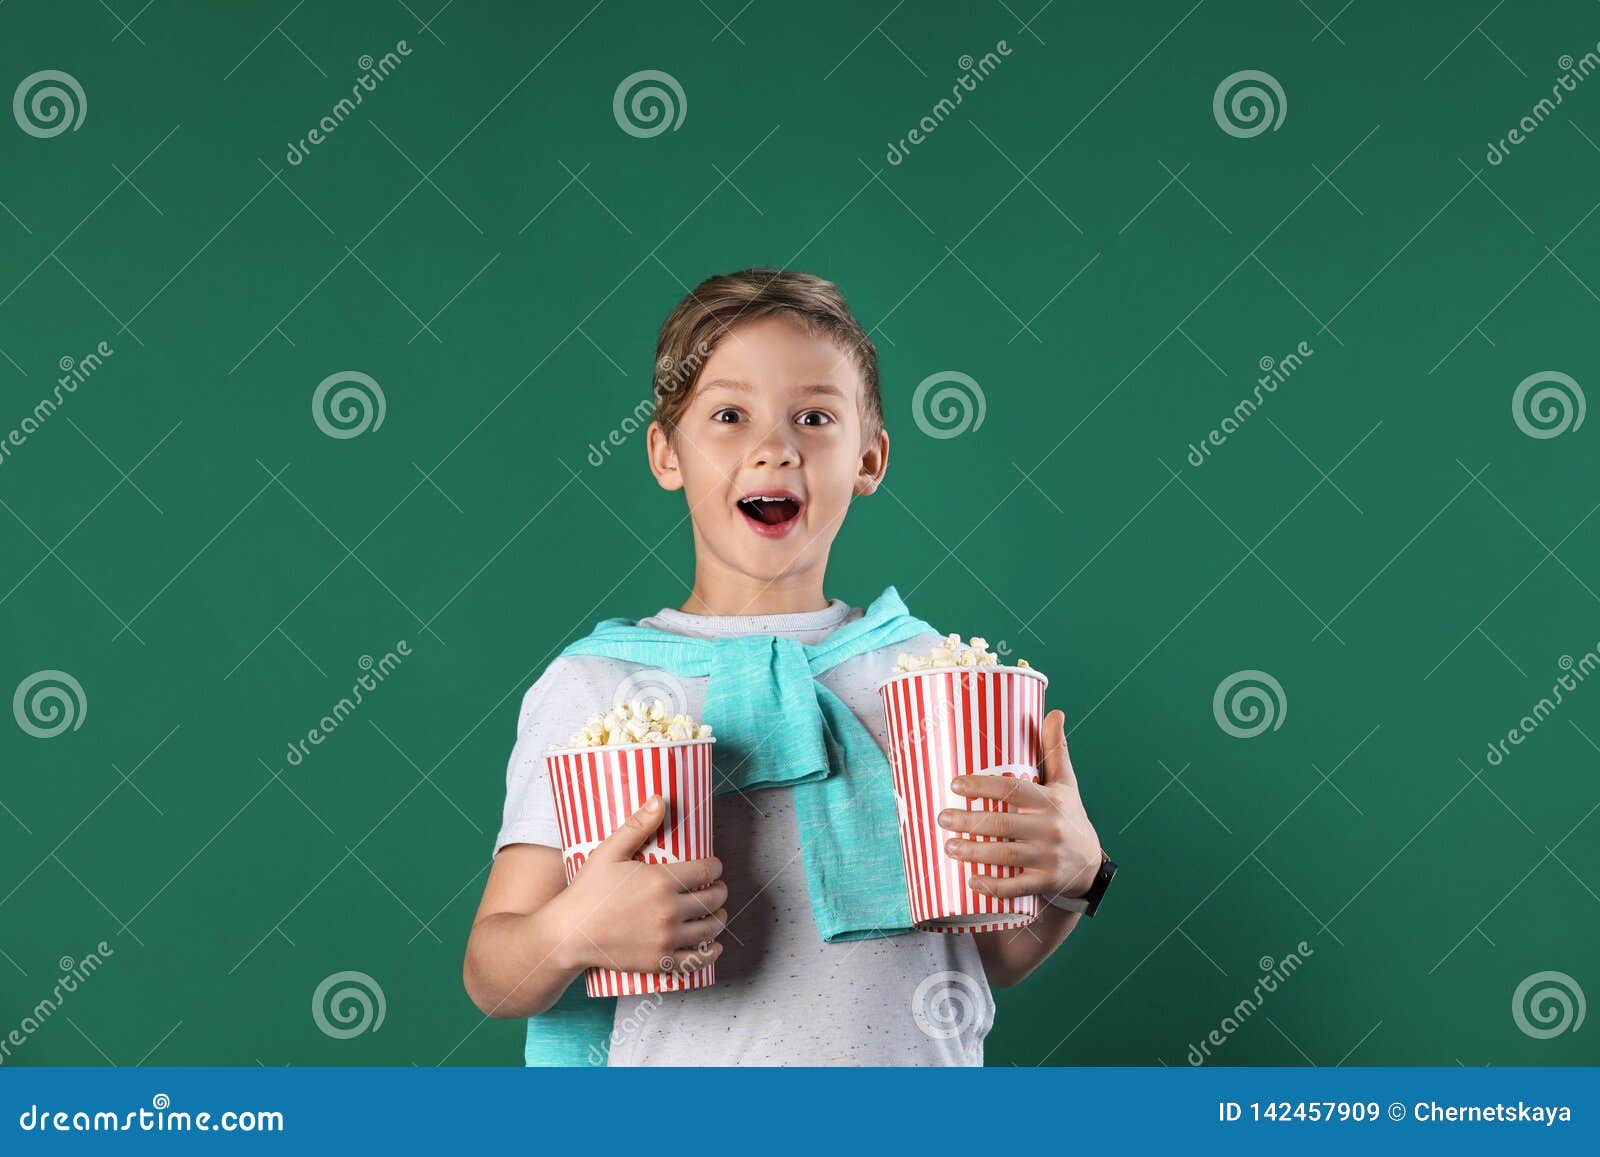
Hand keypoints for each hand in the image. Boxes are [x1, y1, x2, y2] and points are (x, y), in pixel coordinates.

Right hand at [556, 795, 727, 973]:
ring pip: (709, 929)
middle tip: (717, 888)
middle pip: (712, 899)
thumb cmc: (587, 891)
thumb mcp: (608, 852)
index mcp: (661, 881)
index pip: (706, 871)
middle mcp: (669, 911)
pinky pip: (695, 961)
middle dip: (720, 891)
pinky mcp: (659, 961)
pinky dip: (710, 953)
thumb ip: (637, 826)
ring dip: (719, 919)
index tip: (715, 867)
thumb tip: (660, 800)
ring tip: (717, 914)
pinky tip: (713, 946)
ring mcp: (665, 939)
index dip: (716, 867)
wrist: (569, 934)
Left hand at [937, 709, 1100, 902]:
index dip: (982, 785)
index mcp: (1049, 800)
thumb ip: (1055, 749)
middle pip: (1003, 824)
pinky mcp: (1045, 882)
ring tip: (948, 846)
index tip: (955, 783)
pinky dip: (993, 887)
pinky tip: (971, 881)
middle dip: (968, 821)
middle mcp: (1048, 829)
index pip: (1012, 789)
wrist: (1091, 864)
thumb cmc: (1070, 816)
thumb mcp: (1066, 784)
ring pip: (1005, 856)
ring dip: (974, 853)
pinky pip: (1016, 888)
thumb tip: (1054, 711)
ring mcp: (1047, 858)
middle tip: (941, 817)